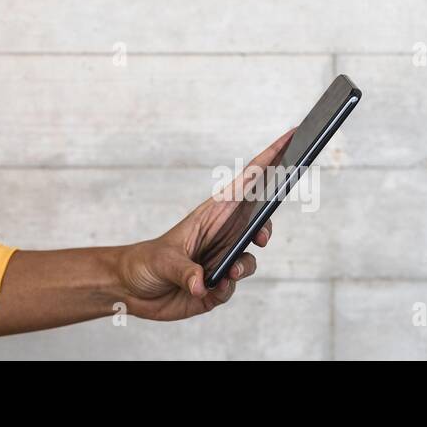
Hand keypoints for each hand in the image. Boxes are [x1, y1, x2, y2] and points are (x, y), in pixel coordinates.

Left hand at [112, 127, 296, 320]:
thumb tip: (202, 285)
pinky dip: (226, 289)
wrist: (133, 290)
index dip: (271, 157)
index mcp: (211, 213)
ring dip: (243, 266)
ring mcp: (222, 257)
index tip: (293, 135)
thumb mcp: (162, 261)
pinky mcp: (220, 283)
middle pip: (258, 218)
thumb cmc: (144, 263)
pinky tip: (206, 291)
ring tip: (228, 273)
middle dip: (265, 225)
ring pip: (250, 257)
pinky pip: (235, 285)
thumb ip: (184, 271)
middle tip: (261, 236)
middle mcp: (222, 233)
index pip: (246, 181)